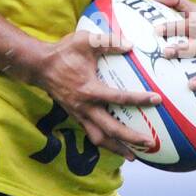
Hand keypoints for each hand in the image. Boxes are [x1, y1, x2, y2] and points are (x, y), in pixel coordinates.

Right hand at [30, 30, 161, 159]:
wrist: (39, 66)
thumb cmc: (63, 52)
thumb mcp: (86, 40)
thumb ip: (108, 41)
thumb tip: (130, 45)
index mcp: (89, 90)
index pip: (119, 98)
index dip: (139, 99)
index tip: (157, 99)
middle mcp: (84, 107)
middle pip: (111, 129)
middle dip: (130, 137)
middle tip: (149, 143)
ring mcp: (78, 114)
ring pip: (99, 138)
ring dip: (116, 148)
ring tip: (133, 155)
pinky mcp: (75, 116)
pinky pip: (91, 133)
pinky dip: (104, 141)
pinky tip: (115, 145)